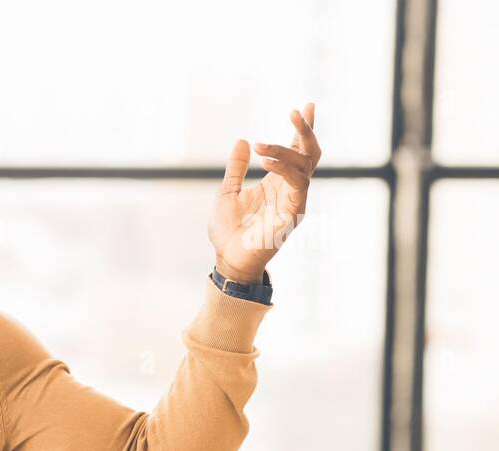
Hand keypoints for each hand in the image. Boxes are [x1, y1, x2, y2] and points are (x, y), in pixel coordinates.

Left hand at [209, 103, 321, 282]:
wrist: (227, 259)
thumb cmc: (228, 231)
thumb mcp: (227, 191)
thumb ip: (237, 167)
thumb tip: (244, 141)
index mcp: (277, 182)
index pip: (297, 151)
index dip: (303, 129)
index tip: (306, 106)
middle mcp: (290, 189)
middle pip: (309, 154)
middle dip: (305, 131)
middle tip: (294, 111)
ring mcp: (294, 201)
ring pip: (304, 166)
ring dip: (285, 150)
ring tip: (262, 146)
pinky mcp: (293, 213)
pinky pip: (297, 185)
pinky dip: (284, 170)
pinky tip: (266, 161)